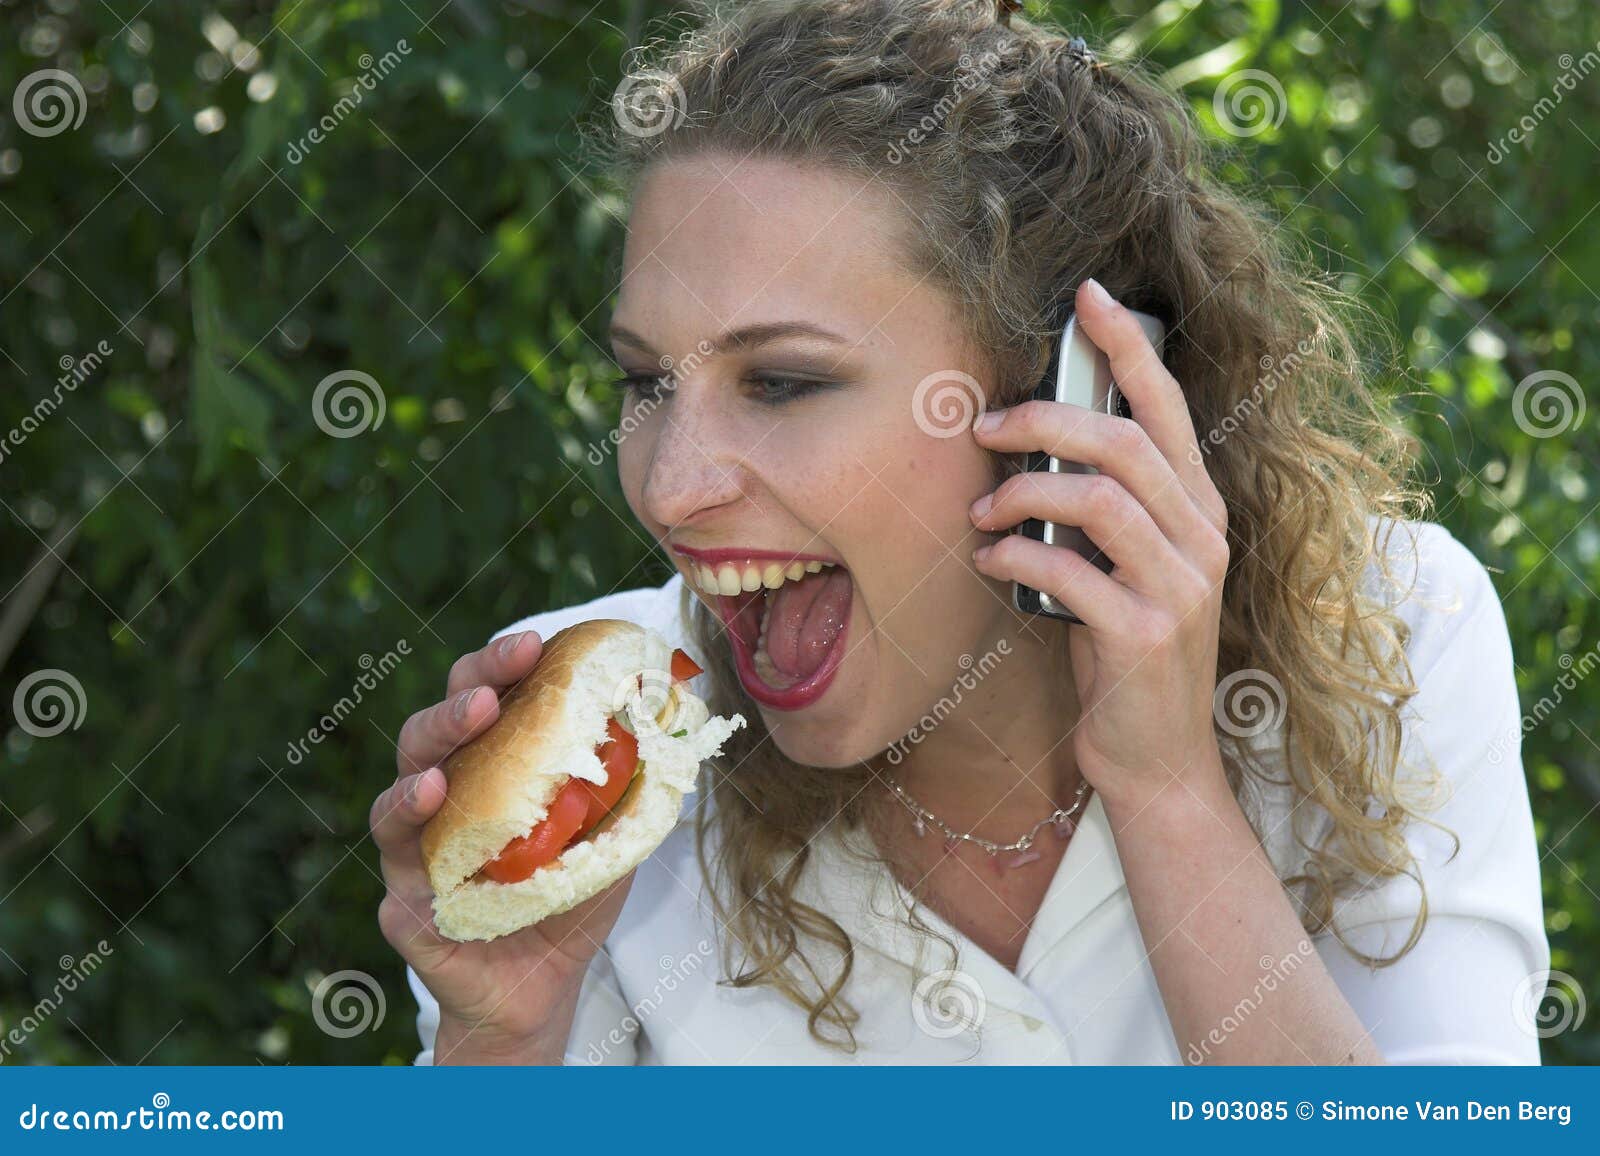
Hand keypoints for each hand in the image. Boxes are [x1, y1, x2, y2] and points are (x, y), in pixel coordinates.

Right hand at [370, 630, 633, 1063]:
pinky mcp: (406, 908)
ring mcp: (417, 852)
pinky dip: (406, 841)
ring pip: (402, 792)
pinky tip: (426, 820)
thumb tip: (674, 727)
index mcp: (487, 770)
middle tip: (495, 687)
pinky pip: (397, 873)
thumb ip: (628, 790)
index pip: (488, 702)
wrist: (541, 993)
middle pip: (436, 733)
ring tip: (458, 742)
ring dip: (427, 759)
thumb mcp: (610, 841)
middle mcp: (444, 800)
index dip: (503, 667)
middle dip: (464, 699)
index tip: (537, 643)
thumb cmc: (567, 902)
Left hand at [967, 278, 1231, 812]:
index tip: (1088, 295)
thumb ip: (1102, 512)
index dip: (1129, 345)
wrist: (1158, 761)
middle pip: (1122, 440)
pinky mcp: (1145, 635)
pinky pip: (1067, 570)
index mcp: (1199, 510)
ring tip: (982, 509)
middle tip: (987, 425)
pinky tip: (990, 561)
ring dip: (1022, 491)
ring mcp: (1180, 587)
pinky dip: (1014, 556)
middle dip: (1044, 418)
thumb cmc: (1127, 656)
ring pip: (1097, 497)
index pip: (1168, 408)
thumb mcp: (1126, 571)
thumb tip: (1031, 448)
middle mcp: (1203, 537)